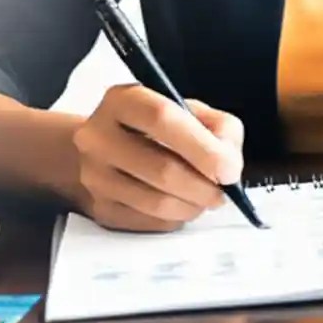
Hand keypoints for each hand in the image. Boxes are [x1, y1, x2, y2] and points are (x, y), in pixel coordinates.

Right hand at [71, 85, 244, 231]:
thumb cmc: (157, 130)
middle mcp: (99, 136)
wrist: (106, 152)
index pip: (162, 118)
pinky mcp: (100, 208)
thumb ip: (219, 128)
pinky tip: (181, 204)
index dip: (202, 147)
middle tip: (222, 192)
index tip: (228, 170)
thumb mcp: (192, 111)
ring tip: (204, 199)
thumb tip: (228, 164)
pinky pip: (149, 222)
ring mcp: (94, 175)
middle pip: (162, 168)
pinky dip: (176, 218)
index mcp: (123, 100)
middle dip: (203, 186)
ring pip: (156, 202)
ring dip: (192, 206)